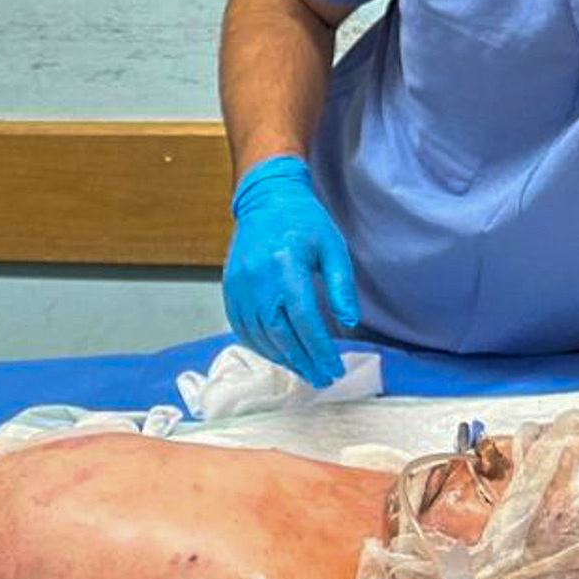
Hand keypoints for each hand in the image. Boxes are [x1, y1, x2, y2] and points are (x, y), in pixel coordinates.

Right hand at [222, 155, 359, 386]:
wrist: (266, 200)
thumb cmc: (304, 222)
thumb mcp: (332, 248)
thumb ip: (340, 286)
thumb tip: (348, 323)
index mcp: (286, 267)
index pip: (304, 320)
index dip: (319, 349)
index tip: (333, 367)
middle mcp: (258, 280)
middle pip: (280, 334)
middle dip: (303, 361)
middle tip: (321, 378)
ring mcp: (239, 286)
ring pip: (259, 335)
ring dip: (282, 357)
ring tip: (303, 369)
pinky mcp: (230, 288)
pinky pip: (241, 327)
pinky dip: (259, 345)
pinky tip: (277, 353)